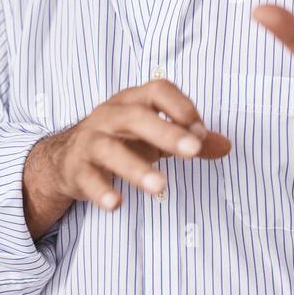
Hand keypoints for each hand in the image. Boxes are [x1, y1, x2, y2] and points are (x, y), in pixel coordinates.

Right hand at [23, 79, 230, 238]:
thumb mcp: (156, 137)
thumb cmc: (122, 141)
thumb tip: (226, 145)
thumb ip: (189, 139)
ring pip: (110, 149)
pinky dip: (101, 190)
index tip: (201, 133)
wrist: (66, 158)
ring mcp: (90, 141)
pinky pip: (88, 178)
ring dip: (136, 168)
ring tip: (161, 187)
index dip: (182, 107)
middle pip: (136, 116)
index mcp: (132, 100)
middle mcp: (109, 115)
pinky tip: (117, 204)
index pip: (158, 90)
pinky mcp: (77, 168)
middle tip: (193, 150)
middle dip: (166, 132)